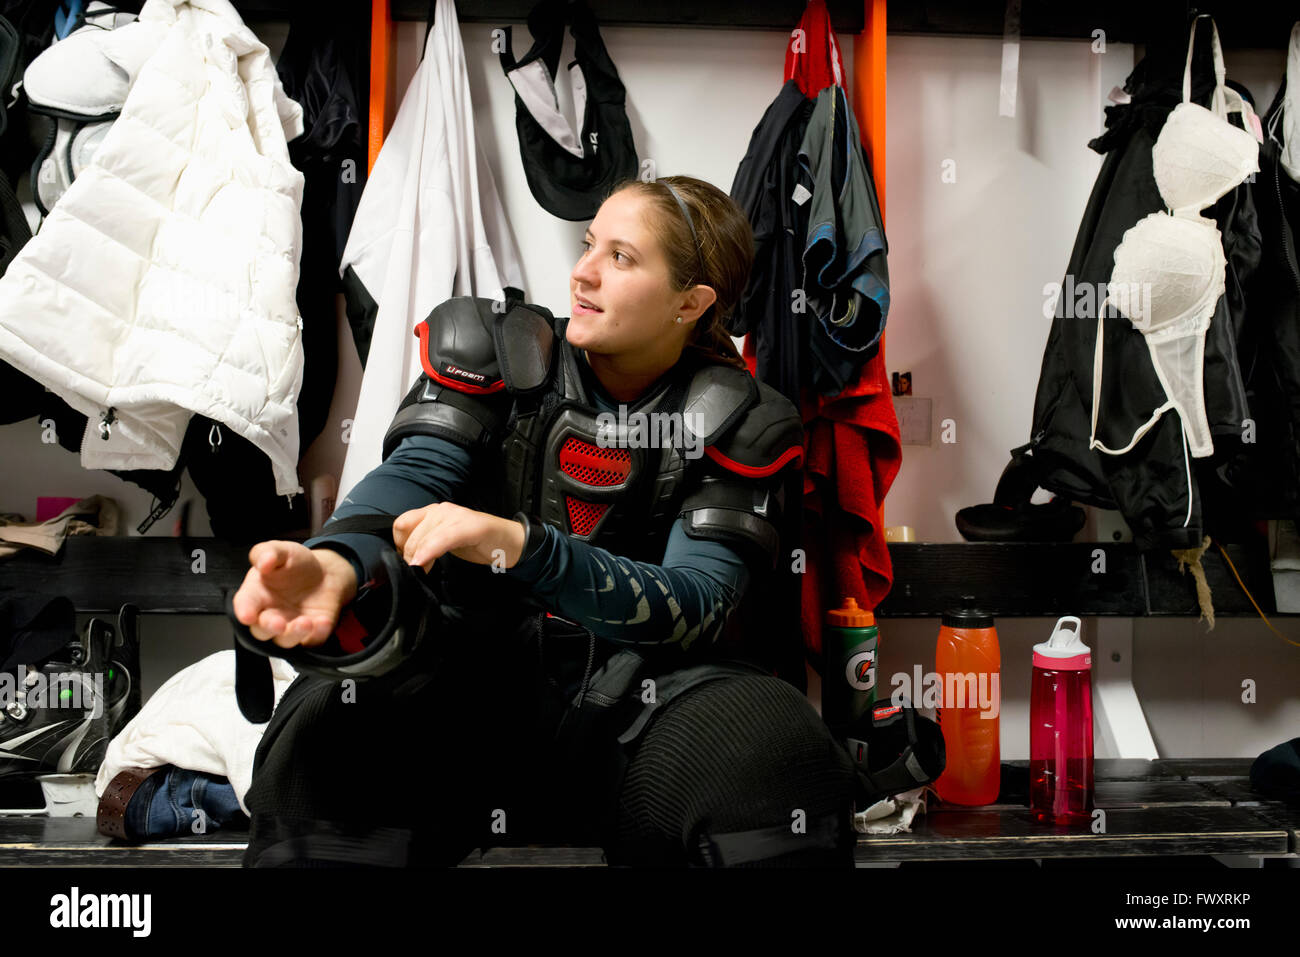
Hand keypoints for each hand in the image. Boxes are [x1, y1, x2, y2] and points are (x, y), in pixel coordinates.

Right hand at [232, 541, 358, 648]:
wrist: (325, 574)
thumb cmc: (295, 564)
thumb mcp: (282, 551)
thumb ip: (267, 553)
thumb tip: (264, 562)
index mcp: (255, 595)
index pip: (244, 606)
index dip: (244, 611)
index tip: (247, 615)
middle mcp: (269, 615)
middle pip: (261, 631)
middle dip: (269, 628)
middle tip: (278, 623)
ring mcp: (289, 627)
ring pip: (284, 641)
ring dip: (293, 634)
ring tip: (306, 622)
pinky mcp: (310, 635)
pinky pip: (311, 641)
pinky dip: (317, 634)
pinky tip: (323, 622)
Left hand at [392, 502, 526, 571]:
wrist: (509, 542)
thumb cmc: (477, 543)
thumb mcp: (444, 540)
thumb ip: (426, 542)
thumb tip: (405, 557)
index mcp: (433, 512)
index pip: (402, 524)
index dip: (398, 544)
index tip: (405, 561)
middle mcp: (441, 510)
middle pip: (410, 533)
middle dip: (408, 556)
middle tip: (416, 571)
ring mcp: (455, 516)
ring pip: (423, 537)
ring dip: (417, 557)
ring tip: (422, 570)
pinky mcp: (469, 527)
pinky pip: (441, 539)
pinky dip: (429, 552)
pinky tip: (423, 564)